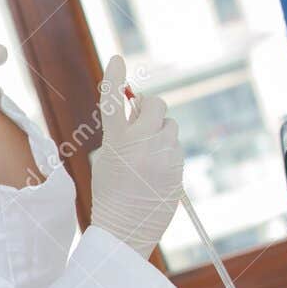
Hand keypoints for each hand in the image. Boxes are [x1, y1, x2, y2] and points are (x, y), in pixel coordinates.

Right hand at [88, 55, 184, 257]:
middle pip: (155, 104)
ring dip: (160, 133)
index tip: (116, 60)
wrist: (125, 227)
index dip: (114, 79)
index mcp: (116, 143)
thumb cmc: (111, 193)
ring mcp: (163, 155)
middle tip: (142, 120)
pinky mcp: (178, 166)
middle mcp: (142, 145)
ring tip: (147, 157)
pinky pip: (176, 146)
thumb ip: (122, 133)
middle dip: (149, 108)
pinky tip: (155, 171)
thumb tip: (141, 109)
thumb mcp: (108, 158)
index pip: (113, 103)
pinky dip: (167, 152)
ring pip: (169, 126)